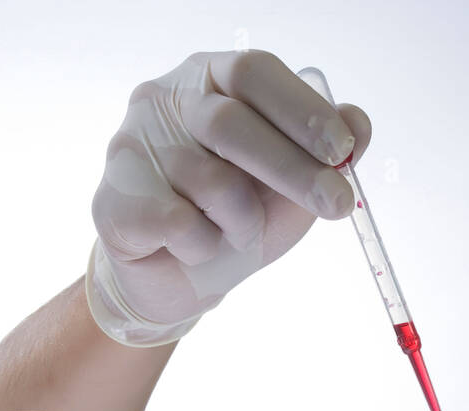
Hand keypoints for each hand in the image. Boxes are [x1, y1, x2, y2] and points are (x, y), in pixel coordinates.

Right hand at [88, 50, 371, 345]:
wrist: (179, 279)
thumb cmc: (236, 218)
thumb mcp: (292, 185)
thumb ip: (325, 153)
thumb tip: (357, 124)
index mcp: (210, 80)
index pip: (253, 73)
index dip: (301, 110)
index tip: (341, 149)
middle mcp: (164, 100)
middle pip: (230, 123)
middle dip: (293, 170)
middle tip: (338, 205)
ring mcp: (130, 145)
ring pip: (209, 183)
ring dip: (243, 222)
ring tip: (236, 234)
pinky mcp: (111, 200)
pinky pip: (178, 225)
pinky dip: (205, 248)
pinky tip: (195, 249)